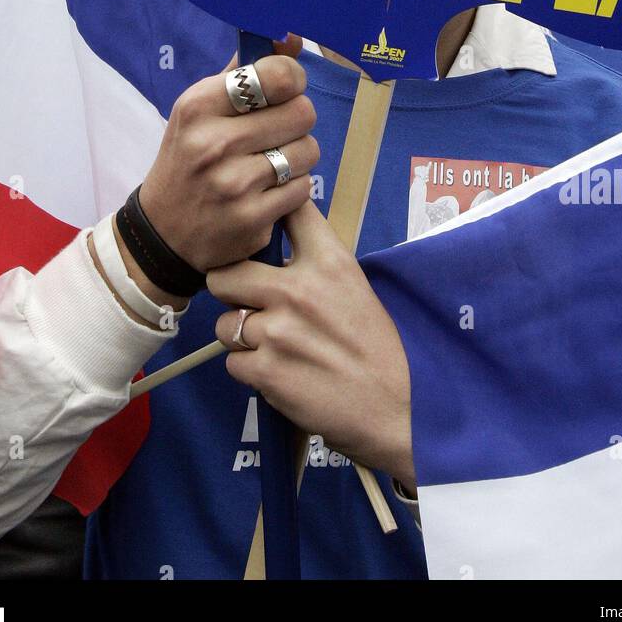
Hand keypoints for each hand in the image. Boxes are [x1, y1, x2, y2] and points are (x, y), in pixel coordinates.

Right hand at [136, 37, 317, 277]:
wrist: (163, 231)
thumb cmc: (189, 157)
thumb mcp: (200, 108)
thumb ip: (245, 70)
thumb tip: (291, 37)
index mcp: (199, 105)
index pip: (278, 75)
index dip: (292, 79)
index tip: (284, 90)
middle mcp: (214, 143)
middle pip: (302, 112)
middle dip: (297, 120)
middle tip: (278, 131)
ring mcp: (234, 185)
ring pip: (308, 151)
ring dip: (298, 156)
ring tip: (273, 162)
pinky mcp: (252, 220)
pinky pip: (303, 189)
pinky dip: (293, 189)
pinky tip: (268, 191)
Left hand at [209, 200, 415, 491]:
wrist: (397, 410)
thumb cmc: (378, 350)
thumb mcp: (355, 289)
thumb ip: (316, 265)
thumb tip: (277, 246)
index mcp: (329, 262)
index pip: (287, 211)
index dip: (268, 215)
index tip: (264, 225)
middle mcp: (298, 289)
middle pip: (225, 273)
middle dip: (230, 291)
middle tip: (248, 305)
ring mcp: (277, 331)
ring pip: (223, 324)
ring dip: (241, 338)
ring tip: (272, 348)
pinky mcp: (265, 371)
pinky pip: (232, 363)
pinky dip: (250, 372)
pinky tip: (279, 374)